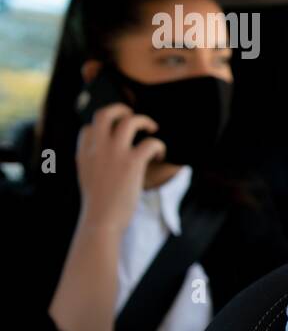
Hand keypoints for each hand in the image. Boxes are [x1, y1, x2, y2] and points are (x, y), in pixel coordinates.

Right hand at [74, 102, 165, 234]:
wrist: (102, 221)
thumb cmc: (99, 205)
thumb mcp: (88, 179)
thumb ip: (92, 163)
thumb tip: (100, 158)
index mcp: (84, 154)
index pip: (89, 128)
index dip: (103, 127)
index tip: (115, 133)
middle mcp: (97, 149)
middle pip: (105, 114)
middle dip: (121, 109)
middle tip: (133, 115)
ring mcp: (115, 154)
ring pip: (130, 121)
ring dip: (145, 121)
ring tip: (153, 129)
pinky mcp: (132, 163)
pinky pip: (151, 142)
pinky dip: (160, 145)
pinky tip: (161, 155)